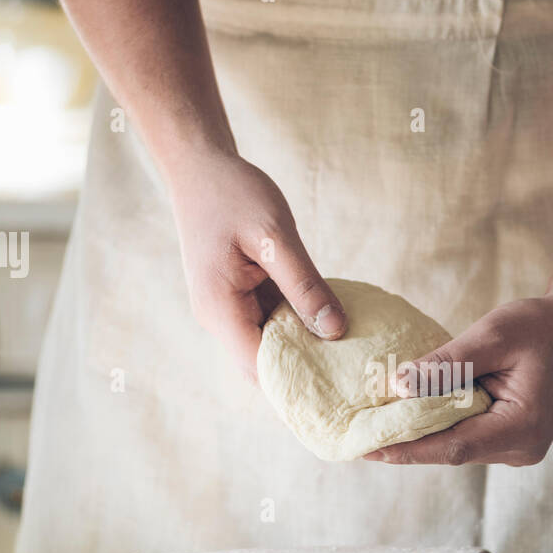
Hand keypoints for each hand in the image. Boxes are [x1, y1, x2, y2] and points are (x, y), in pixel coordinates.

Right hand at [169, 152, 345, 378]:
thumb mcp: (275, 236)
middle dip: (305, 370)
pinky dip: (295, 325)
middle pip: (263, 365)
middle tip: (353, 372)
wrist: (200, 168)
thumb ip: (305, 285)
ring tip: (348, 352)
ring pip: (267, 346)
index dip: (299, 380)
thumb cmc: (234, 194)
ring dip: (302, 348)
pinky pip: (268, 323)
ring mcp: (225, 310)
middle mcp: (217, 318)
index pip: (260, 367)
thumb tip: (336, 330)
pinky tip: (327, 319)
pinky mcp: (235, 299)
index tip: (341, 384)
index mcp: (220, 308)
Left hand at [363, 291, 552, 465]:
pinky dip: (438, 424)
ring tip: (372, 425)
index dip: (408, 449)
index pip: (453, 447)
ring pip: (457, 445)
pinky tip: (407, 412)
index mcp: (522, 428)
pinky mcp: (511, 436)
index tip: (367, 448)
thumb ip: (446, 364)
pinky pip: (467, 435)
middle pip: (452, 451)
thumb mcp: (493, 335)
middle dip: (406, 443)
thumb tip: (397, 385)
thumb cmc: (542, 325)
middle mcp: (520, 448)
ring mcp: (517, 446)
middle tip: (356, 437)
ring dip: (420, 434)